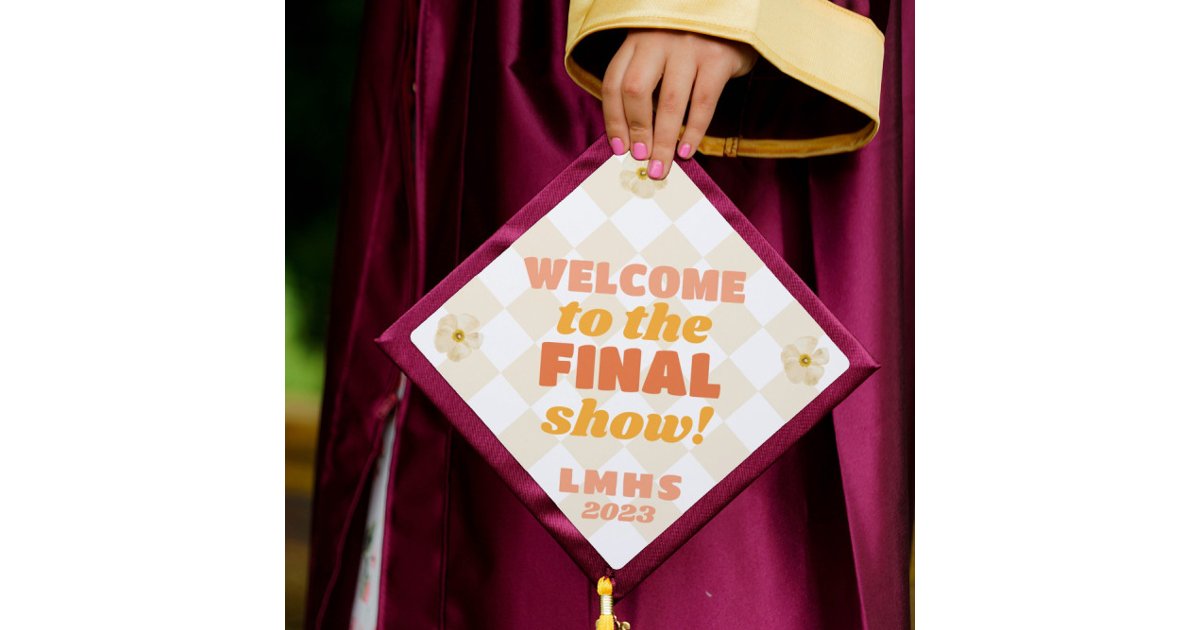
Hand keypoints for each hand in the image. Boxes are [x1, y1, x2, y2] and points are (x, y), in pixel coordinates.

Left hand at [602, 29, 757, 179]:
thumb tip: (636, 136)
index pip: (614, 82)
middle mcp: (658, 40)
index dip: (613, 120)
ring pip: (670, 102)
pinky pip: (702, 103)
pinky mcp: (717, 57)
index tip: (619, 148)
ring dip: (663, 141)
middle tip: (640, 158)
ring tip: (661, 166)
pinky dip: (693, 132)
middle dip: (637, 131)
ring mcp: (688, 47)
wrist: (733, 18)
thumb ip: (646, 80)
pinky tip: (687, 151)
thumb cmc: (691, 44)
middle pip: (636, 91)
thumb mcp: (660, 51)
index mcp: (636, 39)